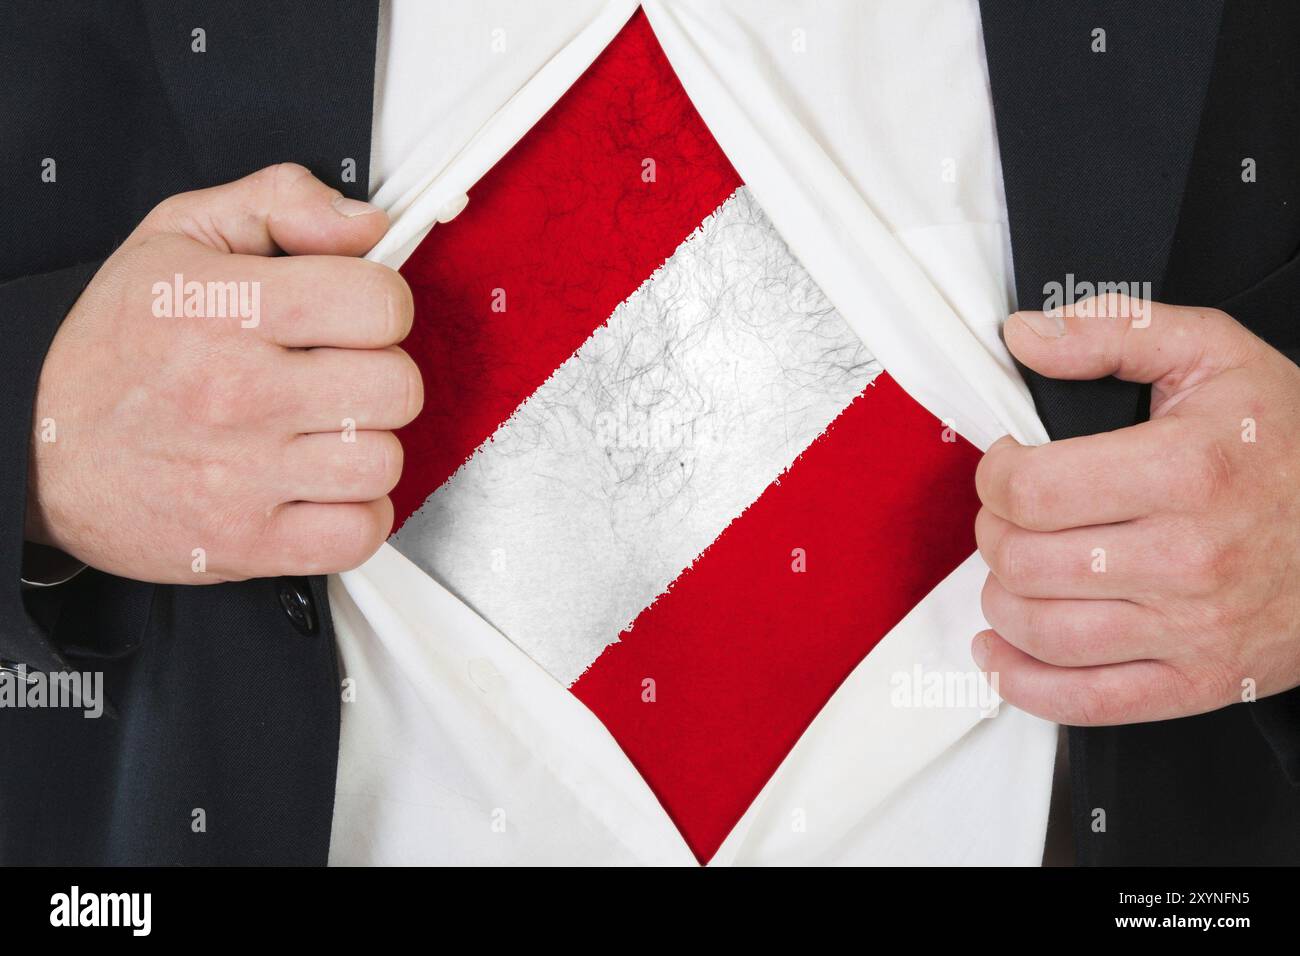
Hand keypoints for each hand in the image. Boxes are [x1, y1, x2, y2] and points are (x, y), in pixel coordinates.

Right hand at [25, 163, 421, 583]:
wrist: (33, 451)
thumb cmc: (116, 347)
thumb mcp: (179, 236)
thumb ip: (281, 203)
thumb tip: (367, 223)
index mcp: (227, 308)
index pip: (382, 304)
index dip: (380, 306)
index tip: (351, 317)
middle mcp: (238, 393)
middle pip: (398, 388)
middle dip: (379, 377)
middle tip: (337, 378)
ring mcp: (243, 476)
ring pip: (384, 463)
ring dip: (367, 449)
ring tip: (322, 435)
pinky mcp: (246, 542)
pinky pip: (358, 534)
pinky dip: (356, 517)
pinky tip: (323, 489)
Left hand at [973, 296, 1299, 723]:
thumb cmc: (1290, 445)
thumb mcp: (1215, 356)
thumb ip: (1113, 332)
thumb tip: (1025, 336)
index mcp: (1187, 470)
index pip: (1031, 490)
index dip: (996, 474)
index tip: (1007, 465)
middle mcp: (1189, 558)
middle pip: (1024, 562)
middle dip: (995, 532)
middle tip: (1012, 515)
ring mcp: (1194, 630)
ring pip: (1040, 630)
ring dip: (1002, 598)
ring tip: (1015, 569)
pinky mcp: (1199, 683)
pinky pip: (1084, 702)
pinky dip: (1024, 682)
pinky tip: (1001, 649)